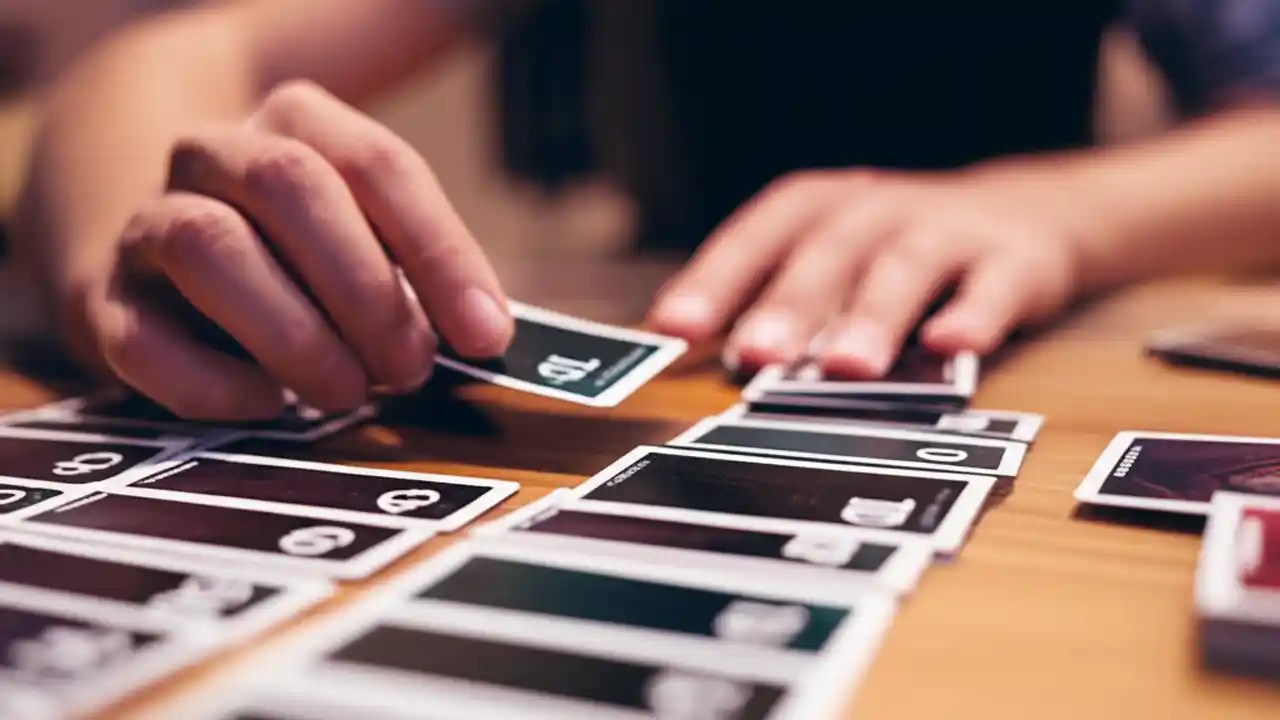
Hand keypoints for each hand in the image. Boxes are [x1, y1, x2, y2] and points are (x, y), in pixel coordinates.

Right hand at [83, 81, 511, 418]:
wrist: (159, 250)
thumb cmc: (300, 255)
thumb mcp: (365, 238)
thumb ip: (418, 277)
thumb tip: (484, 337)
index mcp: (298, 123)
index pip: (379, 166)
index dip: (442, 254)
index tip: (485, 336)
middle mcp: (216, 154)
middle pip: (291, 184)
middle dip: (365, 290)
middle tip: (409, 370)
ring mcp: (149, 221)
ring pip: (207, 244)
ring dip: (292, 332)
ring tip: (345, 394)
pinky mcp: (103, 300)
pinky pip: (143, 339)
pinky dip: (213, 383)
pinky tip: (268, 406)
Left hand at [648, 166, 1088, 374]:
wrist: (1031, 216)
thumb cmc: (900, 254)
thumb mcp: (838, 265)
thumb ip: (786, 306)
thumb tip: (714, 365)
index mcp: (821, 210)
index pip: (758, 237)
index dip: (715, 279)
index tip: (671, 327)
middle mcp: (877, 212)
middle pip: (827, 254)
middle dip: (789, 305)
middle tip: (755, 355)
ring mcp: (948, 231)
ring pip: (905, 268)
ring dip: (874, 317)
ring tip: (845, 368)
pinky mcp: (1016, 261)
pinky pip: (994, 286)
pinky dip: (974, 314)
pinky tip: (952, 346)